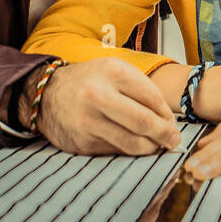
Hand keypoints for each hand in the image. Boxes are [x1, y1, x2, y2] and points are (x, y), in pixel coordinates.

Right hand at [31, 57, 181, 154]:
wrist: (46, 95)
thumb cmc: (88, 81)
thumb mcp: (114, 70)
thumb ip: (142, 88)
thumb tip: (167, 119)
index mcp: (112, 72)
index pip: (152, 98)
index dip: (167, 114)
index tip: (172, 123)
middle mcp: (98, 95)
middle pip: (144, 122)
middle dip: (165, 135)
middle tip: (174, 140)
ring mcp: (88, 121)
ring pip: (132, 143)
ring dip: (151, 147)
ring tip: (157, 146)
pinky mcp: (82, 142)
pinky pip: (115, 151)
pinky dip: (129, 151)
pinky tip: (134, 146)